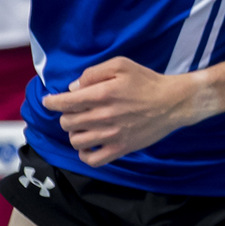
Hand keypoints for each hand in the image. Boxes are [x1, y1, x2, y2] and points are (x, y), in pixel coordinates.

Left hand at [41, 57, 203, 166]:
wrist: (174, 102)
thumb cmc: (148, 81)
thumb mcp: (122, 65)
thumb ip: (94, 72)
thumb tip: (73, 88)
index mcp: (101, 95)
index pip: (63, 103)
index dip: (51, 102)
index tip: (50, 101)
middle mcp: (102, 116)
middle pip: (67, 122)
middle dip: (68, 115)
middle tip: (78, 111)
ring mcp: (111, 135)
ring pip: (76, 141)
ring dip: (75, 133)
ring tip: (84, 127)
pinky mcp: (121, 148)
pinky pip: (92, 160)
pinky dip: (85, 154)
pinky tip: (89, 146)